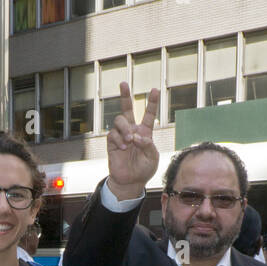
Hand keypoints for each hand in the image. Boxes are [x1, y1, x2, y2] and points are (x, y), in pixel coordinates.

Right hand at [106, 82, 159, 200]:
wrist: (130, 181)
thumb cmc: (143, 169)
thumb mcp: (152, 157)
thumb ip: (148, 146)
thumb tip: (137, 136)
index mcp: (144, 132)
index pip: (148, 114)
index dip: (152, 102)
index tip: (154, 90)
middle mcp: (132, 130)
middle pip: (126, 108)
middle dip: (125, 95)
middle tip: (123, 83)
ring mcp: (121, 135)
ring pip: (119, 120)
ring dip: (125, 128)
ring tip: (129, 140)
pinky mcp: (111, 143)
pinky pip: (112, 134)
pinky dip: (119, 139)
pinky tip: (123, 148)